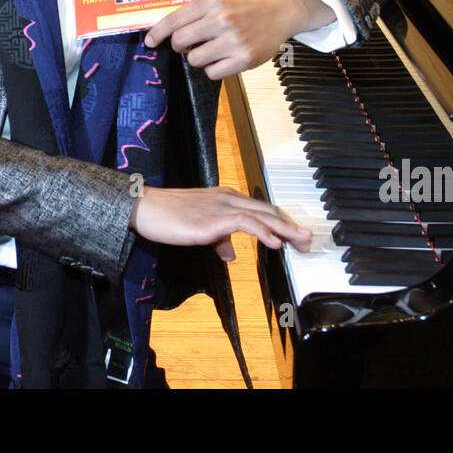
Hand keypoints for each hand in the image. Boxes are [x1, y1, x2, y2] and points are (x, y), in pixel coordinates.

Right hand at [130, 185, 311, 259]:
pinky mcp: (213, 219)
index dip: (280, 221)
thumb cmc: (167, 217)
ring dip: (284, 229)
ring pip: (262, 215)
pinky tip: (274, 243)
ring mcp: (221, 207)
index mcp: (225, 198)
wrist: (145, 208)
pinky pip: (245, 223)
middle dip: (290, 225)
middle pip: (267, 210)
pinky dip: (263, 232)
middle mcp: (227, 198)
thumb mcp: (198, 229)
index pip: (260, 208)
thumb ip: (218, 240)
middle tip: (307, 240)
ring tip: (299, 242)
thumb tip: (230, 254)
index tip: (295, 235)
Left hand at [143, 0, 332, 80]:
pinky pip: (212, 73)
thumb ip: (194, 13)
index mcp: (211, 2)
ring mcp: (234, 41)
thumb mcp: (218, 0)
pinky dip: (213, 68)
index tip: (150, 42)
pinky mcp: (245, 59)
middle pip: (180, 42)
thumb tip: (165, 32)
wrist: (279, 11)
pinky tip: (223, 58)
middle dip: (180, 46)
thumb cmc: (244, 7)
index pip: (174, 20)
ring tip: (212, 49)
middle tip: (190, 43)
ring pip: (195, 59)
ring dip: (199, 57)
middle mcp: (221, 20)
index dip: (157, 34)